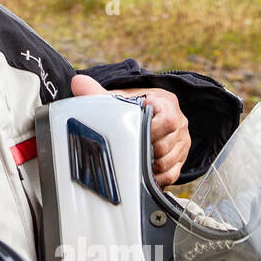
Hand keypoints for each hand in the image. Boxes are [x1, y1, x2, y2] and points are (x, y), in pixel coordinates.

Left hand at [70, 75, 190, 187]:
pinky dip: (156, 177)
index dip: (148, 132)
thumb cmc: (134, 104)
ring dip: (148, 167)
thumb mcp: (118, 97)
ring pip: (166, 163)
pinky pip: (171, 175)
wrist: (151, 109)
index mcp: (166, 104)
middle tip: (126, 151)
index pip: (166, 121)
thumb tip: (77, 82)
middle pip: (164, 147)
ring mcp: (182, 142)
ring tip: (132, 162)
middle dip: (143, 151)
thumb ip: (97, 92)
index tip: (131, 135)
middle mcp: (179, 123)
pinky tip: (142, 174)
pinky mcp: (181, 158)